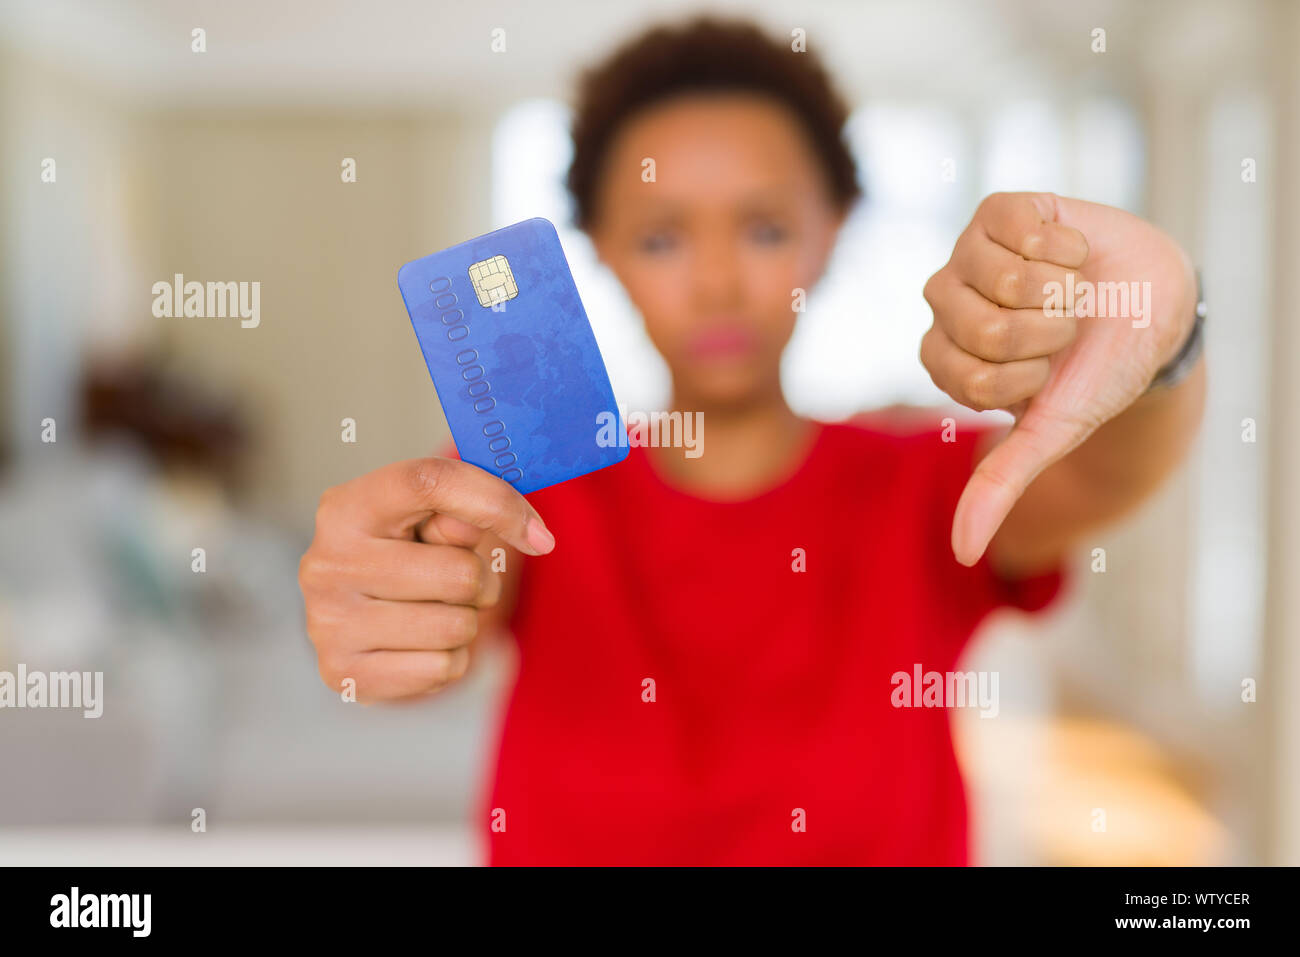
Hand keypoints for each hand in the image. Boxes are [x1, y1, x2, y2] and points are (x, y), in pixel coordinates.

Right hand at [298, 457, 554, 702]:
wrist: (356, 616)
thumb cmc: (403, 554)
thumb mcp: (429, 517)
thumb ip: (466, 508)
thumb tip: (531, 531)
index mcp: (346, 507)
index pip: (431, 483)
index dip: (495, 502)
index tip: (539, 534)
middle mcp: (325, 562)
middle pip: (460, 573)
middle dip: (479, 582)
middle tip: (457, 584)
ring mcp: (328, 622)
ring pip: (456, 626)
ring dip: (464, 623)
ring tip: (433, 611)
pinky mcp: (344, 674)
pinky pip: (443, 669)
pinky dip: (448, 660)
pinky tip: (419, 645)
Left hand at [921, 191, 1197, 565]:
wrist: (1152, 310)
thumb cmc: (1094, 372)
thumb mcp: (1051, 431)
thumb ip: (1001, 484)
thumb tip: (962, 551)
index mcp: (944, 359)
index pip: (968, 377)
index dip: (1025, 378)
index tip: (1047, 373)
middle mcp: (943, 306)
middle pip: (984, 329)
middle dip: (1045, 336)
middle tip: (1063, 331)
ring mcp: (966, 255)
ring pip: (1002, 278)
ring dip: (1058, 290)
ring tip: (1069, 292)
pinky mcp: (998, 211)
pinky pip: (1020, 229)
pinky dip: (1065, 246)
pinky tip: (1072, 253)